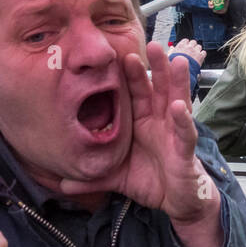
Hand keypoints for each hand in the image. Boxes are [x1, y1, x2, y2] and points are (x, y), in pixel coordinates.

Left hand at [60, 42, 222, 246]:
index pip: (137, 94)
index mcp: (144, 122)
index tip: (121, 55)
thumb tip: (60, 183)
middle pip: (158, 89)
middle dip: (156, 67)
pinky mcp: (185, 150)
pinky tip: (179, 108)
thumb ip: (92, 176)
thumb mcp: (116, 176)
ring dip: (176, 82)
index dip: (131, 76)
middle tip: (152, 45)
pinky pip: (184, 133)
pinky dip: (182, 121)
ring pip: (177, 101)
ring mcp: (175, 133)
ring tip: (174, 60)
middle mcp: (161, 121)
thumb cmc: (151, 180)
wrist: (177, 201)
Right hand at [170, 38, 205, 66]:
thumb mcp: (170, 56)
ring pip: (199, 46)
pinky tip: (200, 57)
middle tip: (191, 50)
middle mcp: (189, 47)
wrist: (181, 71)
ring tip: (195, 54)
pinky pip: (204, 52)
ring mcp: (195, 51)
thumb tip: (172, 48)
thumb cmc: (175, 64)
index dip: (186, 44)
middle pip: (193, 42)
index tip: (186, 47)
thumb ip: (171, 51)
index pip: (186, 40)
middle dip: (193, 46)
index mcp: (181, 46)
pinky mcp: (200, 56)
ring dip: (198, 49)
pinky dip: (202, 54)